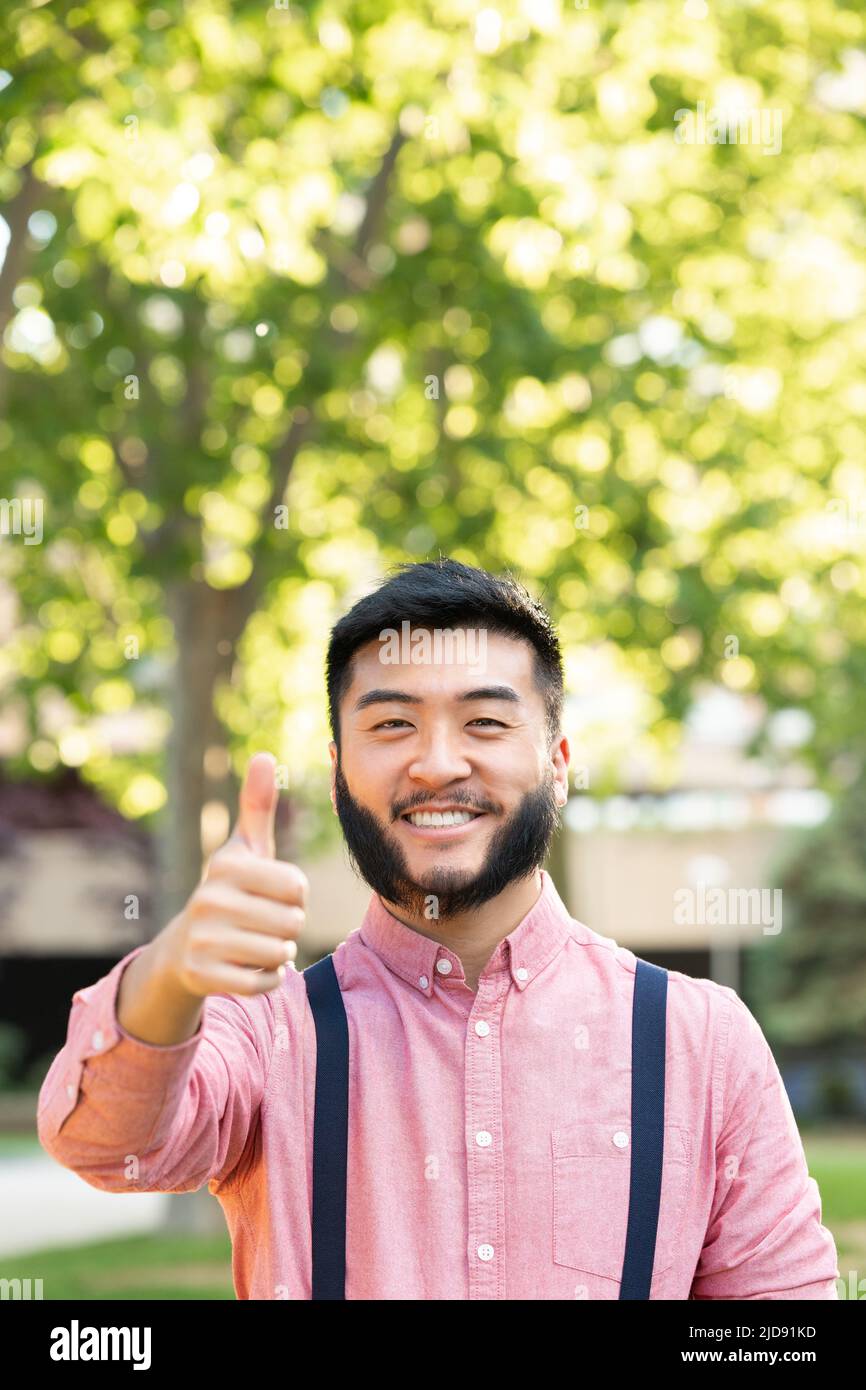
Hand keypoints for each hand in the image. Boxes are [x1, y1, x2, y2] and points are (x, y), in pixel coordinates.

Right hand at [158, 752, 307, 998]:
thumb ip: (256, 805)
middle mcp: (209, 899)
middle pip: (292, 921)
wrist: (183, 949)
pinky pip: (263, 983)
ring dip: (278, 954)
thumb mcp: (243, 849)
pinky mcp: (202, 975)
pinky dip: (269, 979)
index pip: (297, 886)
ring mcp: (202, 938)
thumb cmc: (228, 891)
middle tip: (263, 924)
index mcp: (225, 865)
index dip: (295, 896)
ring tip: (256, 944)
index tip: (272, 896)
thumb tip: (265, 755)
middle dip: (288, 927)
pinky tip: (252, 968)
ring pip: (279, 953)